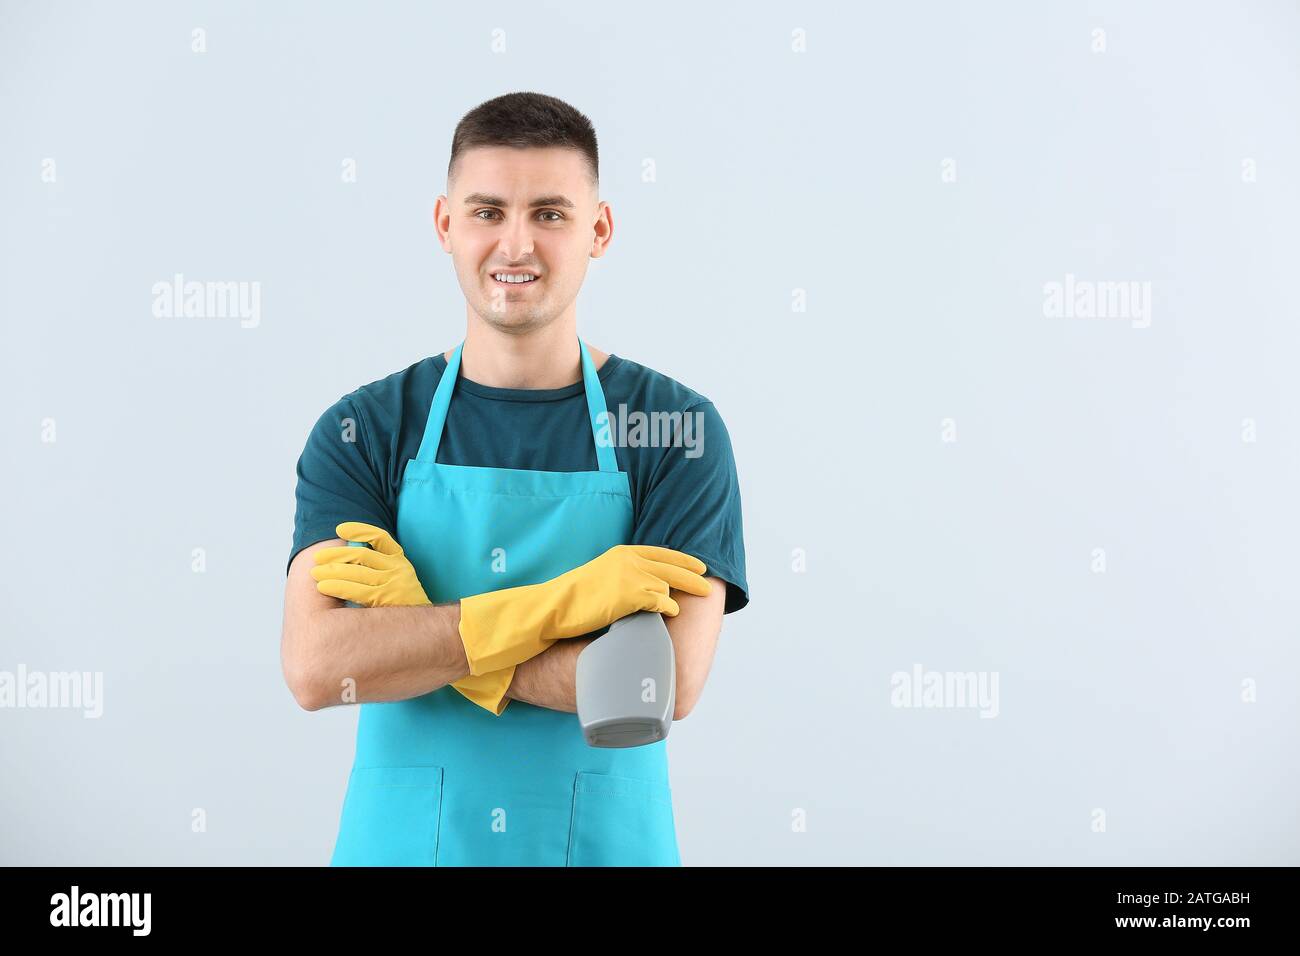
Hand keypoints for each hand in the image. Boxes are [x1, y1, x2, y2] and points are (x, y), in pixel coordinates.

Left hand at [310, 522, 431, 606]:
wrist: (422, 626)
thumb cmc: (400, 601)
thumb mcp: (395, 578)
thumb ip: (377, 566)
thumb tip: (344, 555)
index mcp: (399, 560)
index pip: (379, 537)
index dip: (359, 530)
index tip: (340, 529)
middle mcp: (398, 568)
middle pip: (362, 554)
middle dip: (336, 554)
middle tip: (317, 557)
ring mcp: (393, 583)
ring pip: (357, 572)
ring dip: (332, 571)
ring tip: (315, 572)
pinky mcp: (386, 599)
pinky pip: (357, 590)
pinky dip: (338, 587)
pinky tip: (324, 586)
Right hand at [457, 544, 711, 675]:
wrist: (555, 606)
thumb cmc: (574, 598)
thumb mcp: (600, 576)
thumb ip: (621, 575)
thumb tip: (638, 587)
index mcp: (622, 554)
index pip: (660, 552)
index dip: (682, 559)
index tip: (697, 564)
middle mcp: (629, 561)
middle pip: (671, 565)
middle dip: (692, 573)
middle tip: (707, 582)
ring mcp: (630, 577)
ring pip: (669, 582)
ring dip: (683, 591)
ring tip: (699, 597)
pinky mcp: (630, 596)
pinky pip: (660, 600)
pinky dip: (669, 606)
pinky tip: (673, 612)